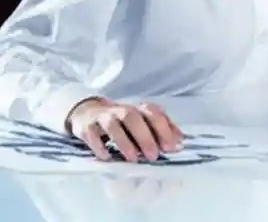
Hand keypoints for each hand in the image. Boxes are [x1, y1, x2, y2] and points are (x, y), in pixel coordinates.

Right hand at [65, 97, 183, 161]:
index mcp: (137, 110)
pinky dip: (99, 144)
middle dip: (145, 136)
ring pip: (112, 124)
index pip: (152, 113)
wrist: (87, 113)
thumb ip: (162, 129)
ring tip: (133, 158)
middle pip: (133, 117)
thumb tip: (180, 141)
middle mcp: (120, 110)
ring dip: (124, 141)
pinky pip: (92, 133)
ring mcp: (102, 117)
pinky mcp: (87, 126)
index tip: (171, 147)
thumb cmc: (121, 122)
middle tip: (154, 156)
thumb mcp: (142, 122)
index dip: (163, 129)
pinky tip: (106, 157)